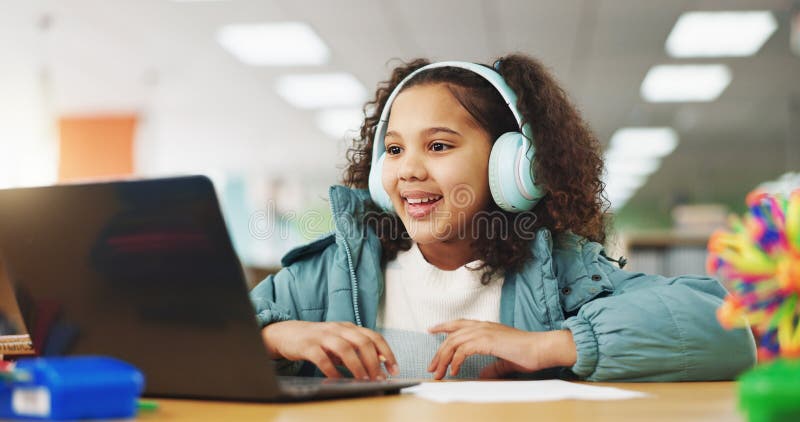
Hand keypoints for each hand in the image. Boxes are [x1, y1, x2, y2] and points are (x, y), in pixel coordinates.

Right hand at [261, 320, 398, 379]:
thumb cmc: (318, 340)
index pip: (373, 337)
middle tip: (379, 378)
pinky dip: (332, 370)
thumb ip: (357, 350)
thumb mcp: (340, 342)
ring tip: (363, 380)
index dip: (386, 353)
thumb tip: (380, 363)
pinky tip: (337, 380)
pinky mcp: (307, 345)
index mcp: (349, 328)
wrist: (287, 333)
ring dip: (356, 366)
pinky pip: (322, 358)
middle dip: (373, 362)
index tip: (394, 369)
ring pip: (344, 348)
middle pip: (362, 342)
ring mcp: (322, 336)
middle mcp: (338, 329)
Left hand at [427, 320, 576, 378]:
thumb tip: (483, 374)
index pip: (459, 324)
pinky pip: (464, 350)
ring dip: (444, 358)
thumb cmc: (529, 353)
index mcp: (487, 327)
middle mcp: (483, 326)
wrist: (541, 349)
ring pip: (454, 342)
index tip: (432, 330)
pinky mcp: (487, 341)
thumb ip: (493, 365)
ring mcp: (485, 332)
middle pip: (452, 336)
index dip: (444, 326)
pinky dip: (456, 360)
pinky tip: (455, 371)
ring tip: (439, 372)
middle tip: (432, 367)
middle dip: (439, 352)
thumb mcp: (505, 360)